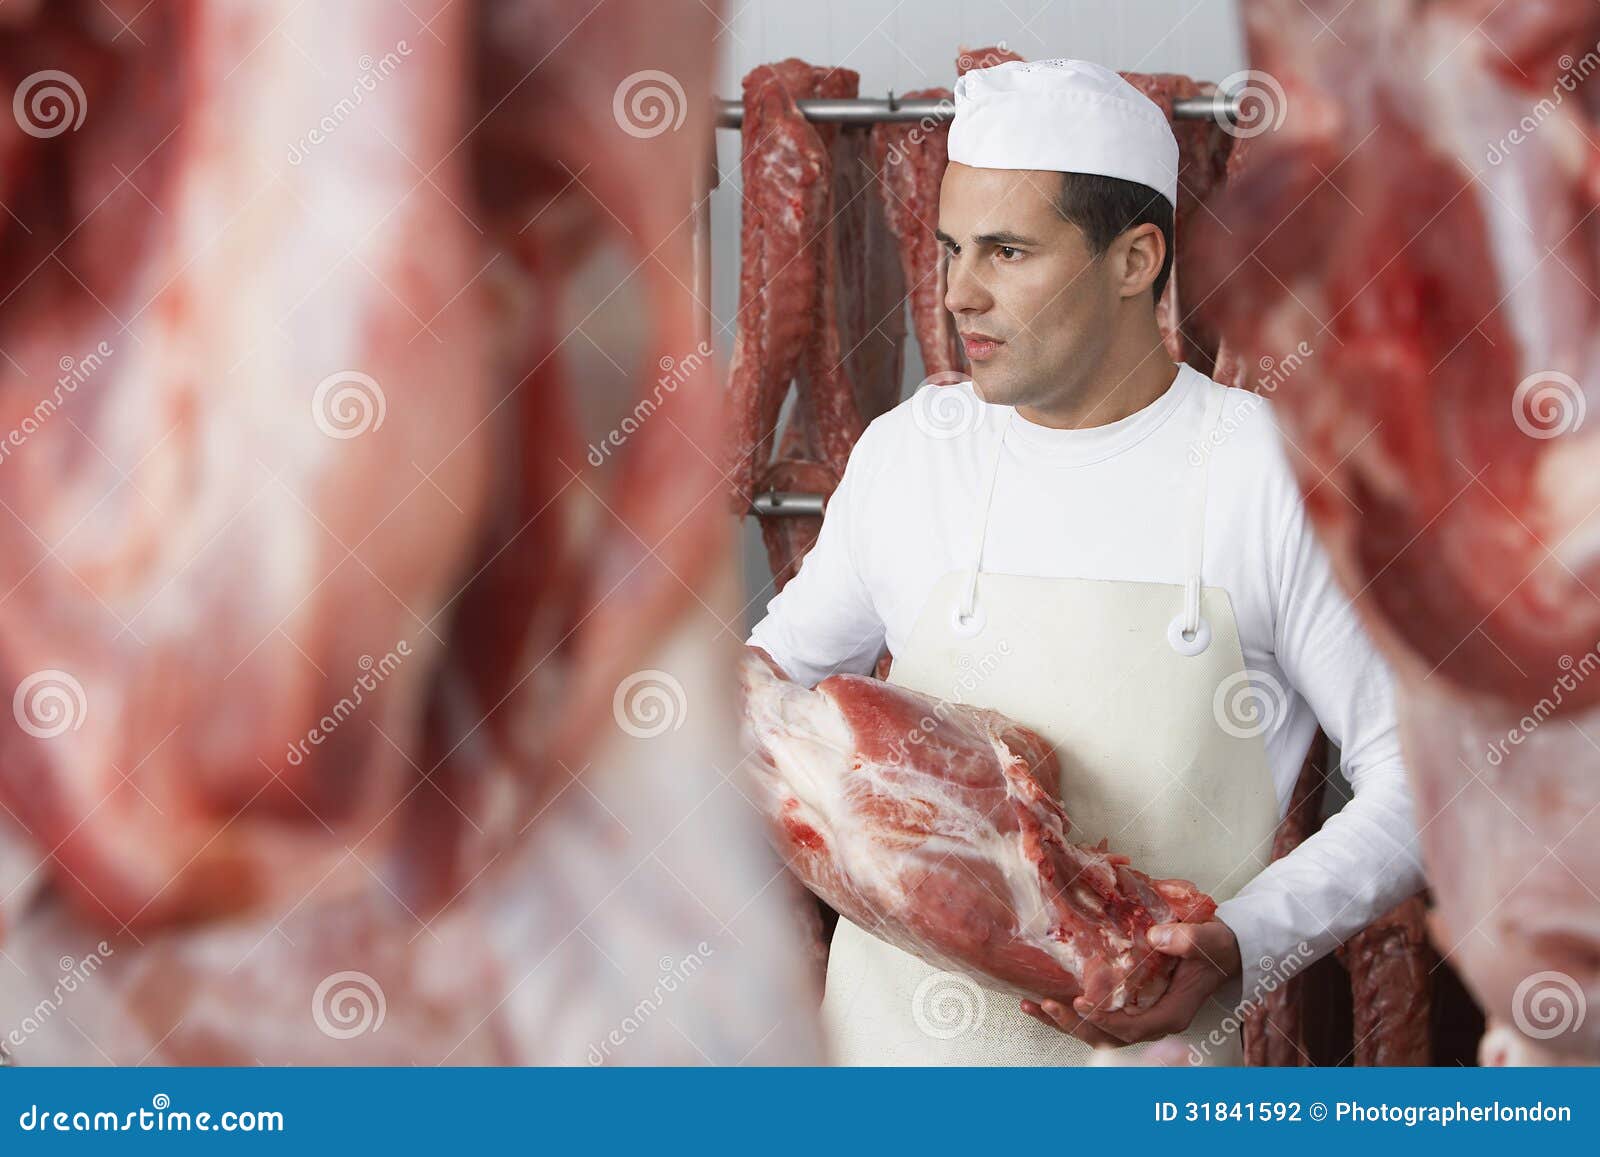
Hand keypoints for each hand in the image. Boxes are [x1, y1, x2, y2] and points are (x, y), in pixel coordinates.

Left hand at [1021, 919, 1240, 1046]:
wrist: (1222, 952)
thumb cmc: (1216, 949)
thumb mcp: (1209, 940)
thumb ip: (1187, 940)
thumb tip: (1156, 937)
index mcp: (1171, 1013)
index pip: (1134, 1029)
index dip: (1107, 1020)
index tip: (1083, 1003)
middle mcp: (1152, 1021)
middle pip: (1109, 1037)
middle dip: (1075, 1024)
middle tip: (1046, 1005)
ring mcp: (1139, 1017)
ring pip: (1097, 1032)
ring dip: (1064, 1022)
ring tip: (1032, 1005)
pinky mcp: (1128, 1007)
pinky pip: (1095, 1019)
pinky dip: (1069, 1012)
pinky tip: (1041, 1000)